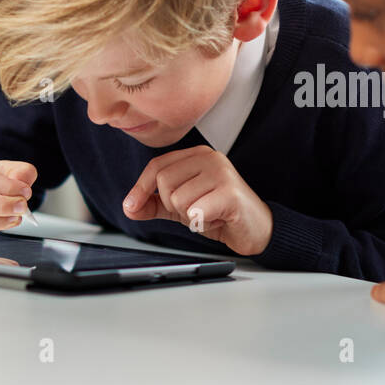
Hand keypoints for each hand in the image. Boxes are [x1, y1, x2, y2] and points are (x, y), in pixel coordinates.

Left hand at [123, 146, 272, 254]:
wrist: (255, 229)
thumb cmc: (220, 212)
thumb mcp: (181, 207)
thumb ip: (155, 204)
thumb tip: (129, 207)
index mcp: (198, 155)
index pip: (157, 166)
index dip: (140, 188)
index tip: (132, 206)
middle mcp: (210, 158)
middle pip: (164, 182)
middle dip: (172, 205)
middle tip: (194, 210)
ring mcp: (222, 173)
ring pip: (177, 199)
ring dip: (188, 216)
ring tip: (208, 213)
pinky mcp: (230, 193)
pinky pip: (195, 210)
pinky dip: (200, 222)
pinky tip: (216, 219)